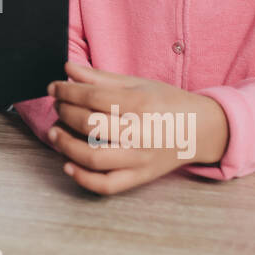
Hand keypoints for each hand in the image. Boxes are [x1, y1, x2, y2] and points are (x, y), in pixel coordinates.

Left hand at [44, 61, 228, 194]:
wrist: (201, 129)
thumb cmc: (167, 103)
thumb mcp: (137, 84)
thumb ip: (100, 78)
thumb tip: (67, 70)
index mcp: (139, 104)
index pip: (92, 97)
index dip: (66, 92)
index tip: (53, 88)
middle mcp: (140, 132)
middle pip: (89, 124)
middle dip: (64, 114)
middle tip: (57, 107)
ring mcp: (140, 158)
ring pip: (94, 157)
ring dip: (66, 145)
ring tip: (55, 133)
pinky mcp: (140, 177)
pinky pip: (107, 185)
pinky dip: (83, 178)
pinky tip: (68, 165)